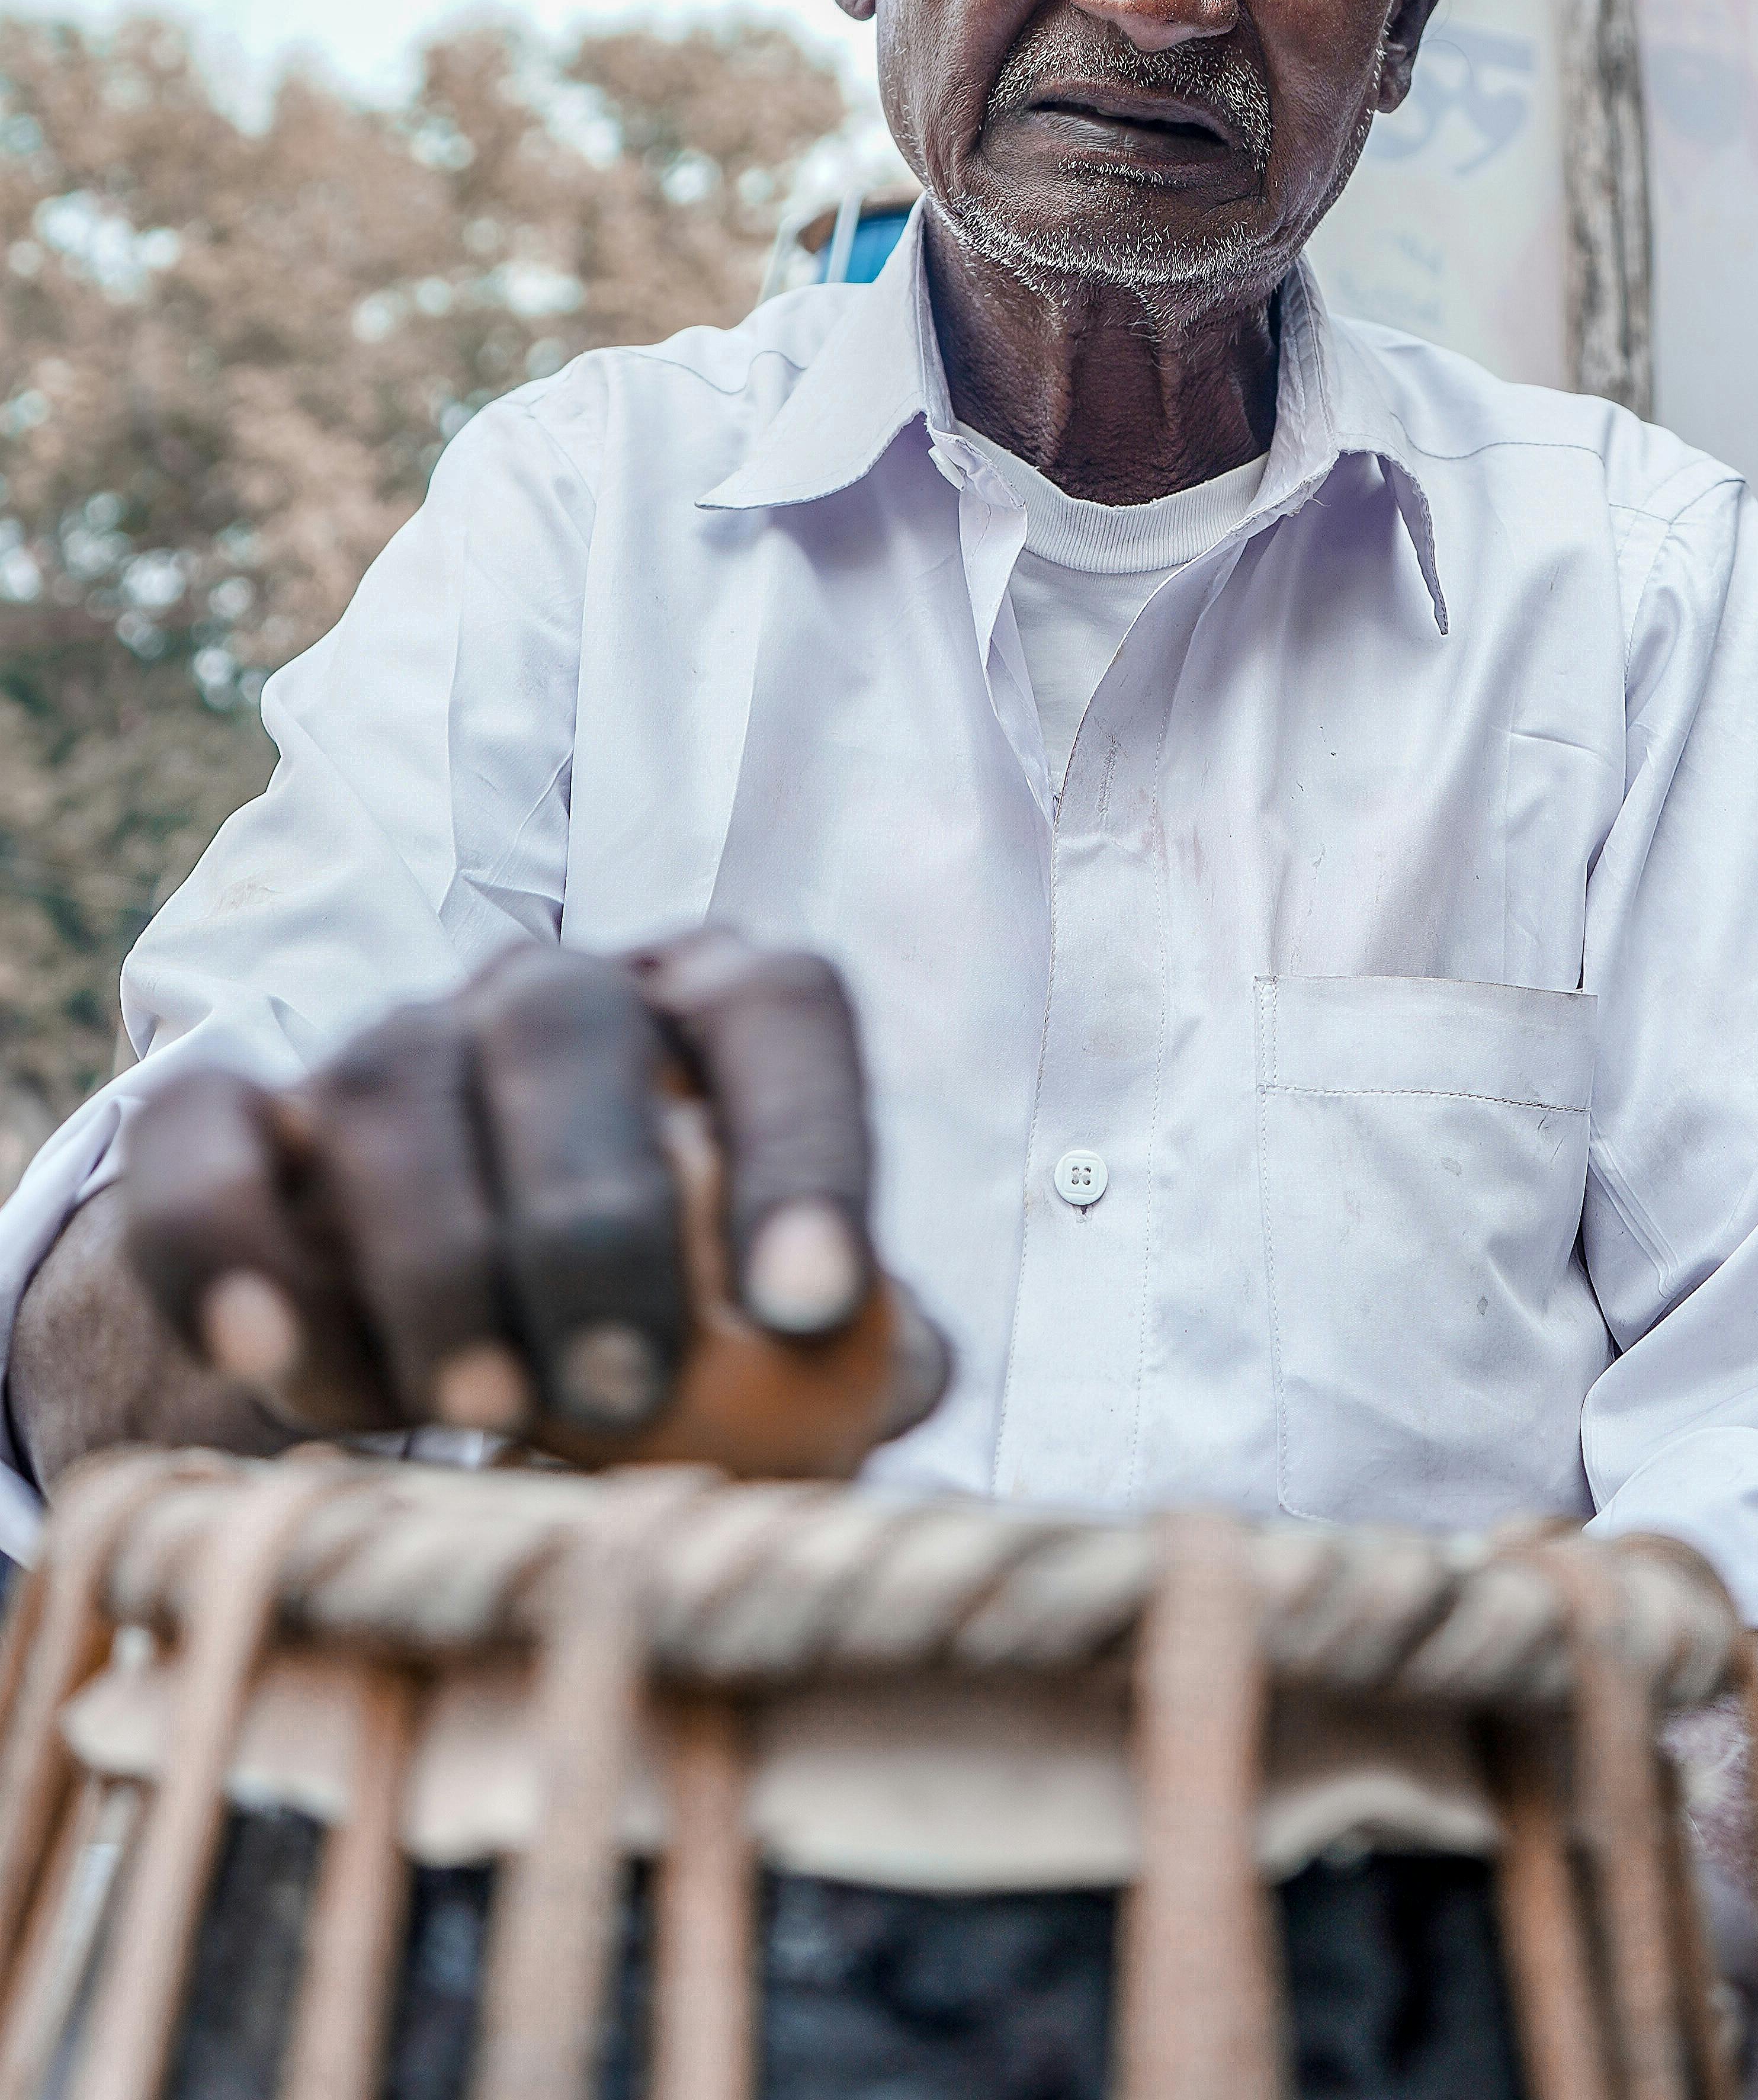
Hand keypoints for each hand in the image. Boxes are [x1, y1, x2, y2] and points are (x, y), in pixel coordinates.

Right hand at [118, 932, 948, 1473]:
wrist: (398, 1331)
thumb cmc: (635, 1323)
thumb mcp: (751, 1331)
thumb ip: (851, 1347)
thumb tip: (906, 1366)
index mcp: (703, 1016)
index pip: (782, 1012)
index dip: (808, 1147)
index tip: (813, 1310)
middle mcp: (548, 998)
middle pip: (566, 1029)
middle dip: (596, 1218)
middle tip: (624, 1391)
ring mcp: (382, 1047)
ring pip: (390, 1088)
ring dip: (435, 1258)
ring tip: (479, 1405)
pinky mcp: (233, 1123)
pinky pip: (205, 1146)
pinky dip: (227, 1250)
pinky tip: (274, 1364)